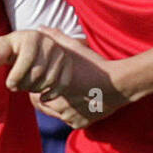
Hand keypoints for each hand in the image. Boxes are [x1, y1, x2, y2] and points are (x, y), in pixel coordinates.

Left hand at [0, 27, 129, 122]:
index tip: (43, 83)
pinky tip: (78, 102)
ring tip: (67, 94)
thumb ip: (56, 38)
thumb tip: (40, 28)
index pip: (33, 96)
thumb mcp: (76, 48)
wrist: (119, 84)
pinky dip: (71, 113)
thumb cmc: (95, 65)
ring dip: (57, 107)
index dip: (36, 90)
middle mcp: (59, 106)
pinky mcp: (80, 124)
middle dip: (45, 98)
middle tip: (53, 89)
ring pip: (56, 114)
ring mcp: (70, 117)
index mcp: (53, 90)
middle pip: (43, 107)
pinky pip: (69, 120)